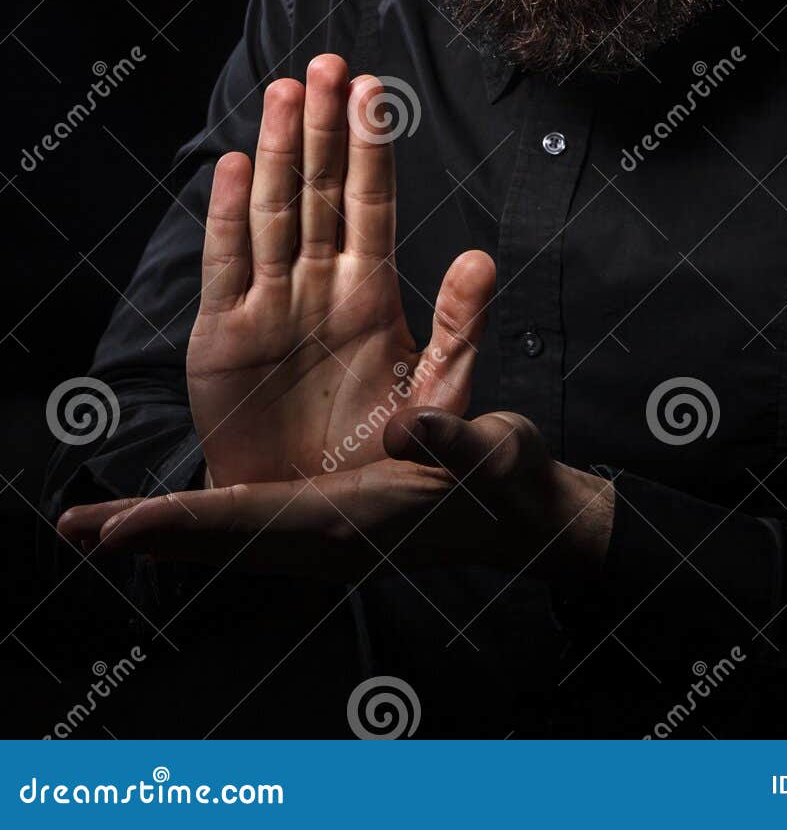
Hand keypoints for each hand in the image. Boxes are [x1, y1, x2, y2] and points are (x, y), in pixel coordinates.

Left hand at [58, 408, 614, 589]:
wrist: (527, 516)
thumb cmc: (508, 481)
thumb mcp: (491, 452)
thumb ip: (453, 441)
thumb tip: (412, 429)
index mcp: (354, 521)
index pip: (251, 521)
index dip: (184, 522)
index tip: (120, 527)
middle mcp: (327, 537)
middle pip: (223, 536)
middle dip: (150, 532)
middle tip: (77, 529)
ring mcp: (325, 539)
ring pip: (231, 536)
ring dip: (167, 532)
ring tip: (100, 529)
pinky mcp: (330, 526)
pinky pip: (255, 526)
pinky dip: (208, 524)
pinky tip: (176, 522)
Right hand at [186, 60, 495, 486]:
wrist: (307, 515)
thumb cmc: (374, 456)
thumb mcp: (434, 398)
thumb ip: (459, 329)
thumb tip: (483, 256)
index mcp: (370, 293)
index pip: (372, 204)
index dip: (373, 146)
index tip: (376, 89)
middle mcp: (317, 284)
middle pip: (320, 190)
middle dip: (324, 126)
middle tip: (326, 62)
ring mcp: (269, 303)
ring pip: (274, 211)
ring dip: (277, 151)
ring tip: (284, 91)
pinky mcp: (224, 334)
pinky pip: (228, 265)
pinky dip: (227, 216)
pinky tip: (233, 166)